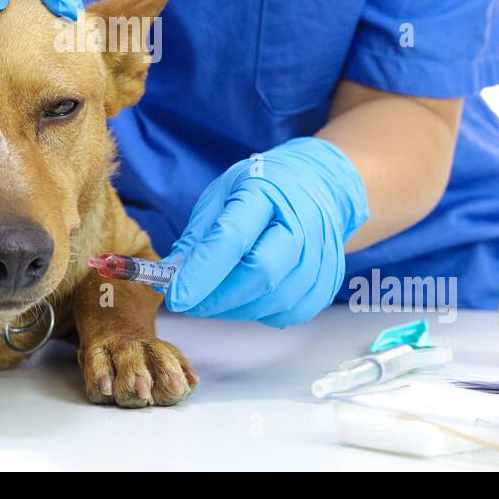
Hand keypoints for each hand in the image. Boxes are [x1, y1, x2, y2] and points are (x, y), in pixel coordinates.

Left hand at [165, 137, 368, 327]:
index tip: (175, 294)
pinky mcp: (327, 280)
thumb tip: (171, 276)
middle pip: (262, 273)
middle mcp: (303, 221)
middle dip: (217, 297)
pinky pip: (290, 312)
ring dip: (235, 308)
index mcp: (268, 191)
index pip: (233, 236)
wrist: (318, 186)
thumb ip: (198, 236)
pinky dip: (260, 312)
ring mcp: (321, 253)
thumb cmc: (264, 189)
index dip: (202, 271)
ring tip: (213, 297)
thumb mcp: (222, 193)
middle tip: (189, 302)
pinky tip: (246, 296)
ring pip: (275, 300)